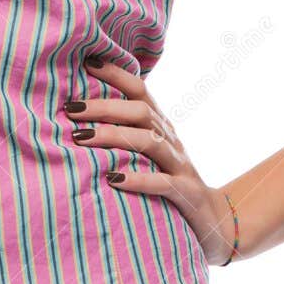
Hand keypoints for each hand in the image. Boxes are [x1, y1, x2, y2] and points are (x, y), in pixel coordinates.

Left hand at [62, 58, 244, 266]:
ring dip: (113, 137)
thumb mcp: (149, 153)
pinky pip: (161, 183)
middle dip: (103, 107)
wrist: (213, 220)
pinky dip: (137, 179)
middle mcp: (171, 140)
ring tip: (81, 139)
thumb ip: (125, 132)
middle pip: (140, 112)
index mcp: (161, 126)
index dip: (116, 74)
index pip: (140, 90)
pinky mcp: (184, 193)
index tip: (85, 62)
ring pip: (149, 142)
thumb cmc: (169, 182)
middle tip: (70, 108)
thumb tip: (78, 117)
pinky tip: (112, 178)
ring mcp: (180, 165)